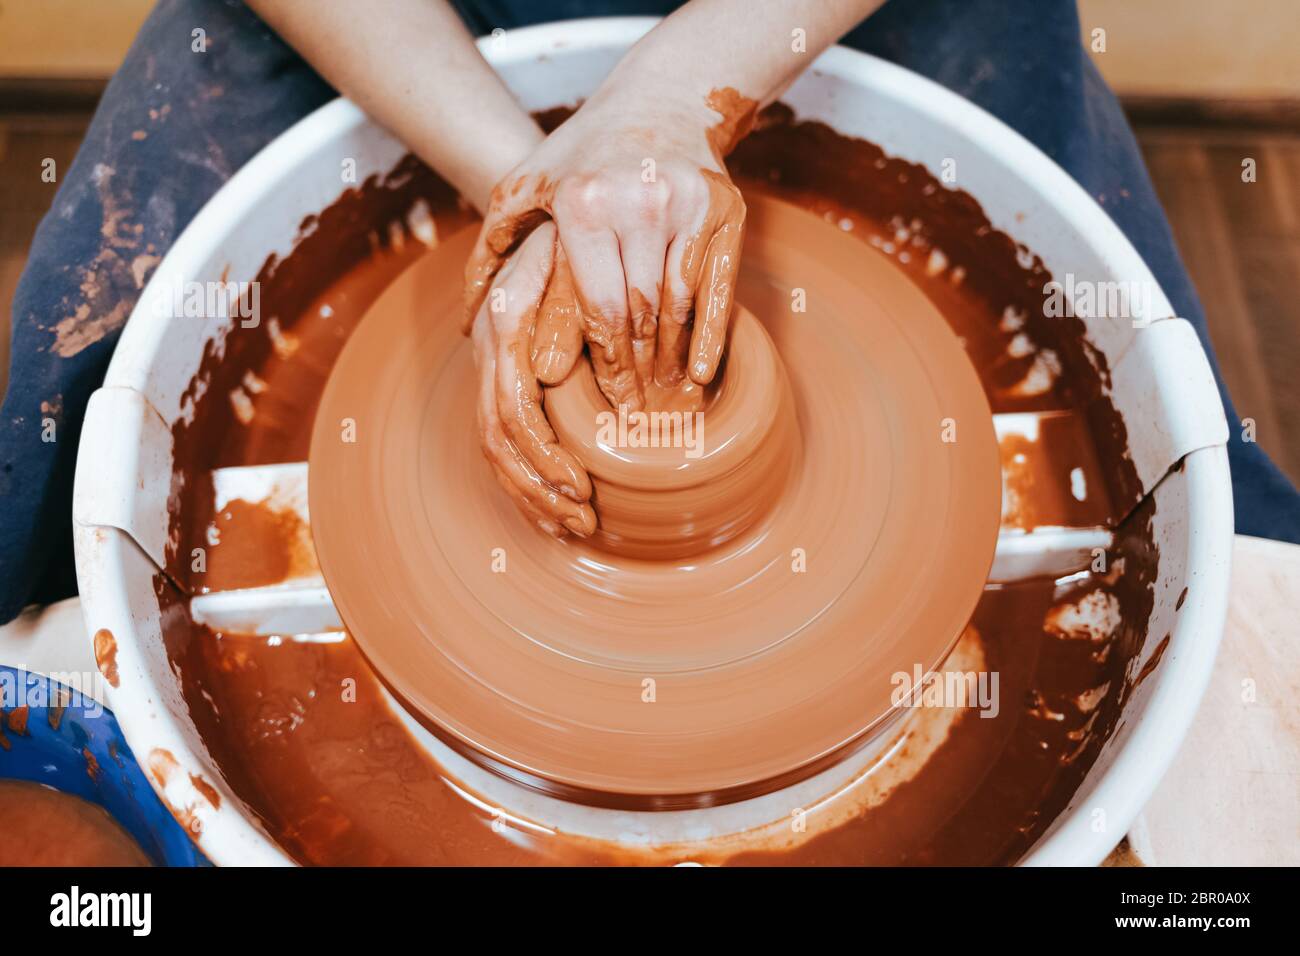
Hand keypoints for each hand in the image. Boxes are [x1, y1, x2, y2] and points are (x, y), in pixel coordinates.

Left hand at [463, 87, 746, 409]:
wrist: (661, 97)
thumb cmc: (584, 154)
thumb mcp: (527, 186)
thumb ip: (495, 250)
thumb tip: (469, 321)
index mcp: (582, 206)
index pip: (597, 309)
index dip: (607, 365)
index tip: (610, 403)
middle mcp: (636, 204)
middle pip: (640, 314)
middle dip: (639, 371)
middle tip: (638, 412)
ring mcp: (684, 205)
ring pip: (679, 306)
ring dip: (673, 358)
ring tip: (666, 395)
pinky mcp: (723, 208)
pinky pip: (717, 287)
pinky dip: (711, 335)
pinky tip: (702, 369)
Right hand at [470, 222, 596, 537]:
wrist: (552, 219)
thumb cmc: (580, 242)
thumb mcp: (578, 262)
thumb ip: (568, 309)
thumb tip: (551, 374)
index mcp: (503, 327)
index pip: (510, 409)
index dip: (543, 455)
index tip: (583, 484)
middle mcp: (488, 353)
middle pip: (498, 442)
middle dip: (540, 490)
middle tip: (585, 522)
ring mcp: (491, 369)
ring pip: (496, 451)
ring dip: (534, 496)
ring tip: (576, 527)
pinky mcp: (503, 383)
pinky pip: (504, 445)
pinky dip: (528, 484)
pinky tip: (556, 510)